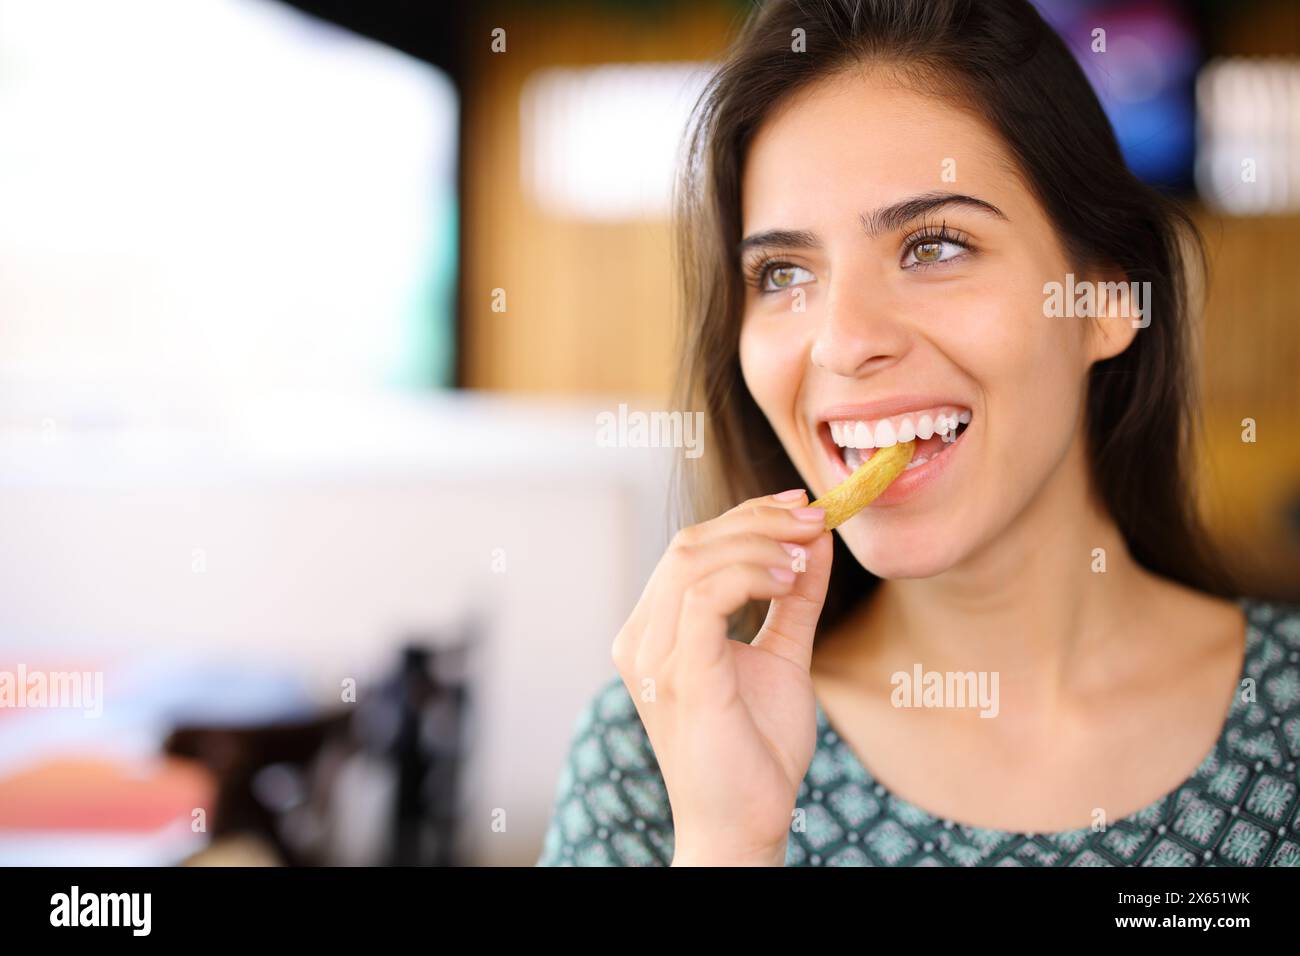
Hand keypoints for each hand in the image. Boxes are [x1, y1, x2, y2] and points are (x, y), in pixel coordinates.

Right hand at [610, 489, 832, 865]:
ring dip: (760, 543)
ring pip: (693, 560)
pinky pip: (704, 596)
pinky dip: (751, 574)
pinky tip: (791, 580)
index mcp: (654, 631)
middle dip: (758, 521)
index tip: (801, 506)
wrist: (745, 824)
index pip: (691, 549)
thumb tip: (818, 540)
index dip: (745, 516)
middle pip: (689, 544)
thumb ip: (794, 600)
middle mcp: (641, 638)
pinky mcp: (681, 673)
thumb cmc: (756, 749)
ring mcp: (654, 656)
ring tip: (808, 553)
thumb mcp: (782, 655)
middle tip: (816, 519)